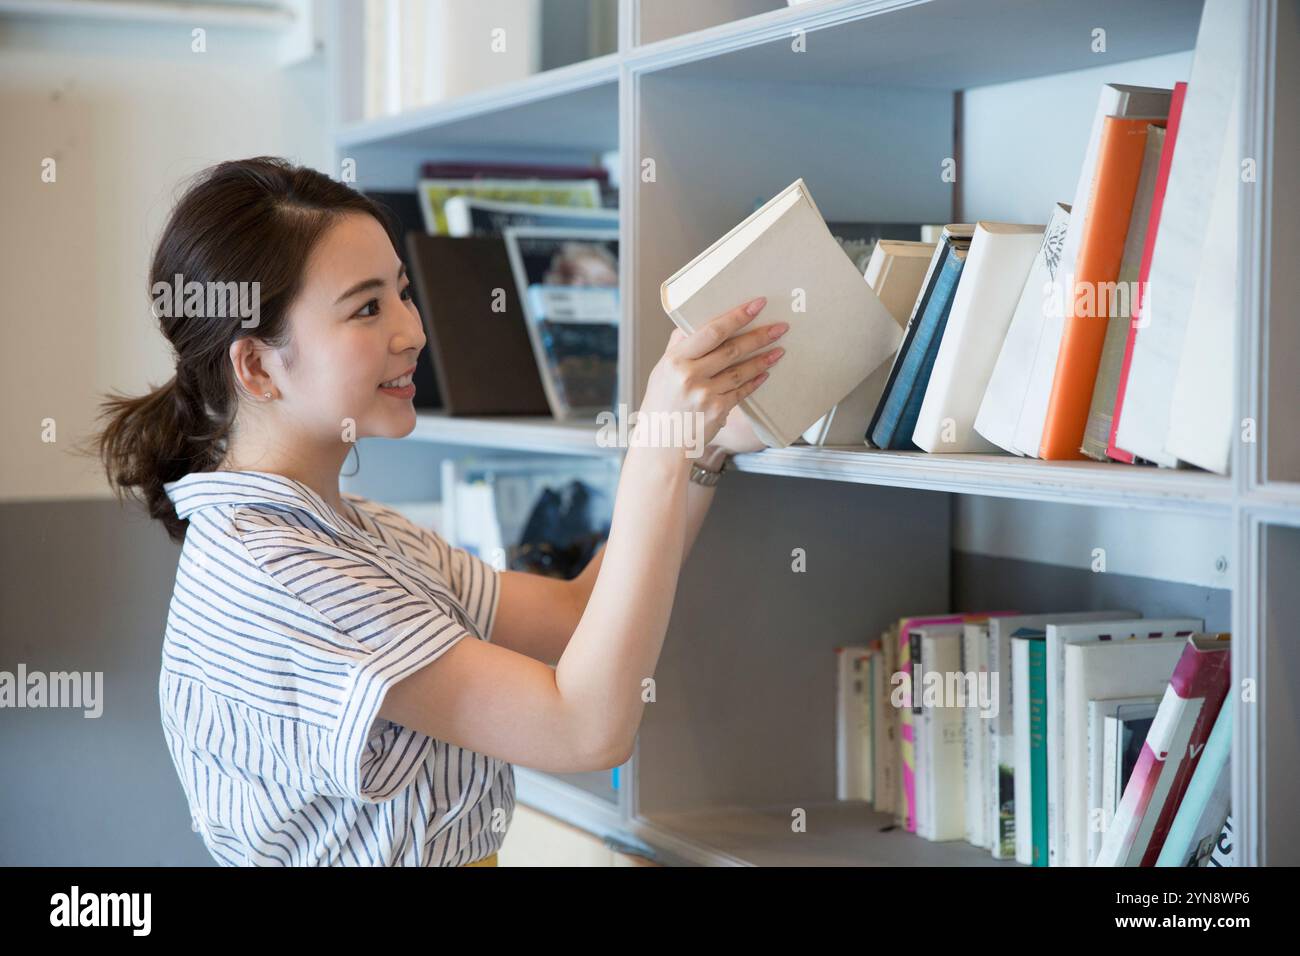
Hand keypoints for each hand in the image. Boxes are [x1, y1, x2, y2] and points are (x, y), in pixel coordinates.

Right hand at [638, 297, 787, 458]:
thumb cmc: (660, 405)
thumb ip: (679, 347)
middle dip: (759, 336)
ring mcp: (704, 395)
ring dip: (763, 359)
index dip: (737, 316)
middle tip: (780, 326)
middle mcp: (689, 376)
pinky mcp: (717, 412)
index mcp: (674, 360)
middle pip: (731, 349)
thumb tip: (695, 321)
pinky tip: (765, 373)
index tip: (757, 305)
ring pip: (740, 371)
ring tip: (779, 349)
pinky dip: (754, 381)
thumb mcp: (662, 371)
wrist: (660, 445)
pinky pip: (741, 392)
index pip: (711, 331)